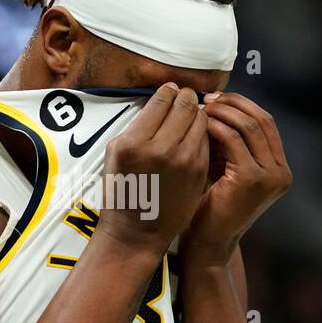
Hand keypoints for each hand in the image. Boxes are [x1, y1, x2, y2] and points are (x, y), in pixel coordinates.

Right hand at [98, 83, 208, 257]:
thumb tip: (161, 100)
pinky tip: (193, 138)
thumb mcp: (116, 154)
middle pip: (185, 104)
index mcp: (134, 142)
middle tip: (184, 98)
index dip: (168, 91)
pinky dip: (201, 133)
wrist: (138, 232)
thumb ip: (138, 125)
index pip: (162, 99)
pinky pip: (205, 139)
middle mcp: (161, 149)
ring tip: (190, 117)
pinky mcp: (199, 170)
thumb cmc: (123, 191)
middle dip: (186, 97)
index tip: (170, 91)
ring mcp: (184, 160)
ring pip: (201, 119)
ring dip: (197, 114)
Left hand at [182, 91, 291, 266]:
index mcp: (279, 168)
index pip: (265, 122)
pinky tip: (200, 124)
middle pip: (260, 120)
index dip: (242, 104)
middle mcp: (281, 172)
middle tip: (207, 98)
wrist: (207, 243)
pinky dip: (215, 127)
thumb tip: (216, 102)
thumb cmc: (210, 206)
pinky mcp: (253, 180)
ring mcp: (271, 177)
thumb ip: (230, 142)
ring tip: (200, 109)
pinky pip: (233, 140)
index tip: (216, 98)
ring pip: (248, 126)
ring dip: (222, 113)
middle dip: (232, 104)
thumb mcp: (226, 169)